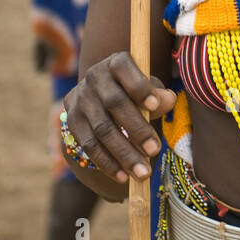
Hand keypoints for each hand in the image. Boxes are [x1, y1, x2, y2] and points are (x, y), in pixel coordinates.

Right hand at [61, 54, 176, 183]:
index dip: (140, 87)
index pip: (125, 70)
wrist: (102, 95)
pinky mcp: (71, 121)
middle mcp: (94, 77)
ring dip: (123, 154)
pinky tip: (123, 176)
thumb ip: (158, 95)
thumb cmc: (135, 91)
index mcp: (116, 62)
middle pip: (115, 103)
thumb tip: (167, 100)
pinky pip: (88, 145)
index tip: (157, 106)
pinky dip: (107, 163)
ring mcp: (79, 99)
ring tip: (143, 172)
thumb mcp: (149, 88)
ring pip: (101, 129)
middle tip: (155, 151)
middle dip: (137, 129)